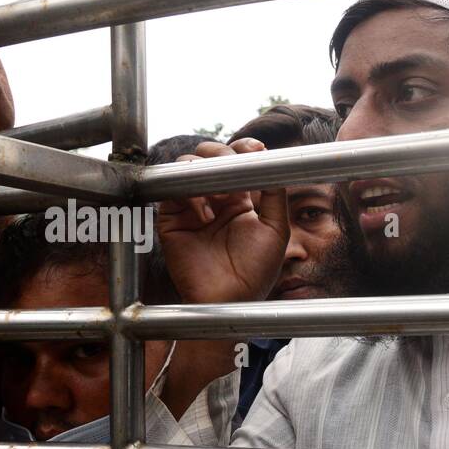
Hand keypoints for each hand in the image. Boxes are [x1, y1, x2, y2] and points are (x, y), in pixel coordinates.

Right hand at [157, 139, 289, 303]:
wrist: (230, 299)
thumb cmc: (256, 271)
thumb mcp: (276, 230)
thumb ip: (276, 195)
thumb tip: (272, 162)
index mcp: (241, 199)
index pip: (237, 162)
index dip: (243, 149)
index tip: (255, 149)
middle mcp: (214, 198)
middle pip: (210, 156)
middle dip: (222, 155)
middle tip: (232, 169)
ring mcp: (192, 206)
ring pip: (188, 167)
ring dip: (204, 171)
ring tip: (221, 195)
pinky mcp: (172, 218)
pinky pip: (173, 191)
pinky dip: (189, 194)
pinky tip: (206, 214)